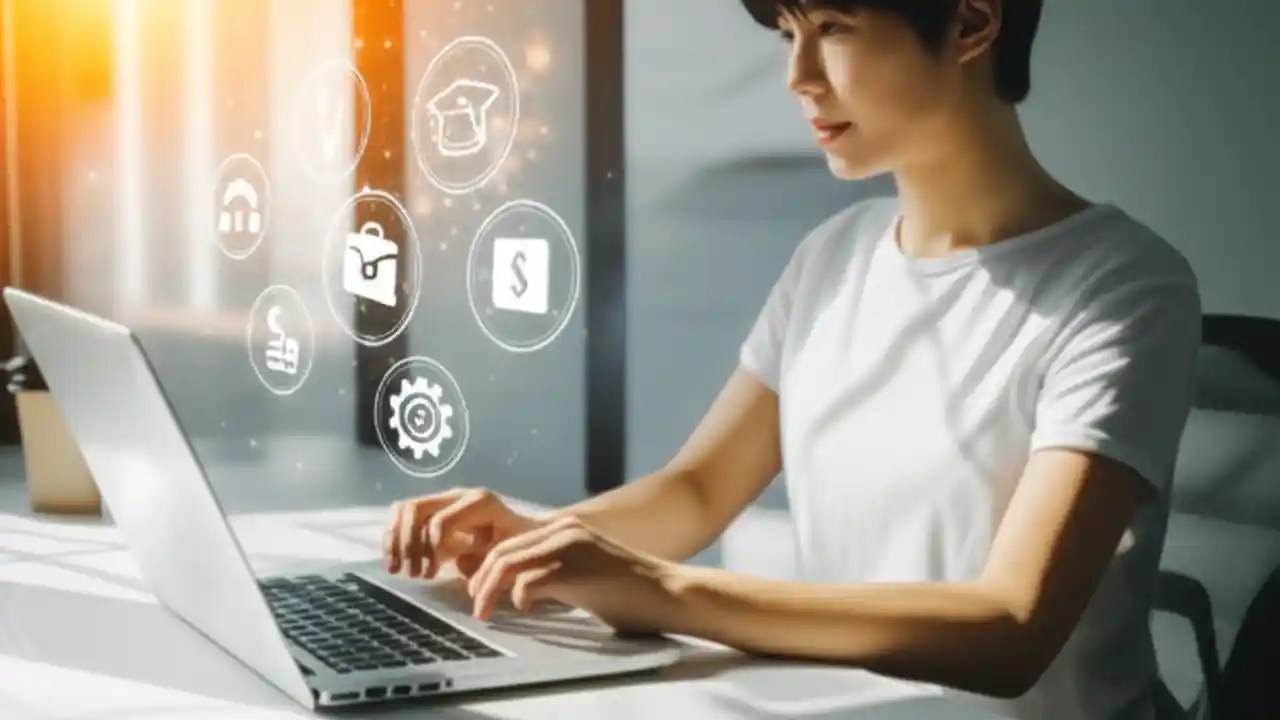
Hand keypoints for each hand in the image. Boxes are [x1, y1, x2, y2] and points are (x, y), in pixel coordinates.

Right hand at [382, 487, 545, 580]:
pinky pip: (401, 516)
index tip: (430, 576)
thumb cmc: (516, 546)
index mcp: (479, 503)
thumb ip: (487, 565)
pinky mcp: (432, 510)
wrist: (521, 533)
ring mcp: (443, 499)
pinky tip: (393, 564)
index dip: (430, 548)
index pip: (441, 521)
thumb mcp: (507, 556)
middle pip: (416, 510)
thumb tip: (466, 579)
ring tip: (397, 572)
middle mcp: (458, 495)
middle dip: (409, 545)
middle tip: (413, 575)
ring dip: (396, 541)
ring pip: (404, 510)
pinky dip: (392, 539)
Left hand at [466, 514, 684, 633]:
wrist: (668, 592)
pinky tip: (525, 610)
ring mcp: (569, 546)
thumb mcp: (584, 573)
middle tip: (476, 606)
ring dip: (490, 590)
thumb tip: (519, 591)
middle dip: (481, 581)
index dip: (488, 569)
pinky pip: (529, 582)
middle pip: (501, 551)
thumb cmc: (630, 592)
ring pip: (507, 563)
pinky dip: (520, 599)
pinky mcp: (575, 568)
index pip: (510, 543)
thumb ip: (554, 573)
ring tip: (485, 612)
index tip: (480, 592)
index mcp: (564, 528)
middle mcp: (563, 529)